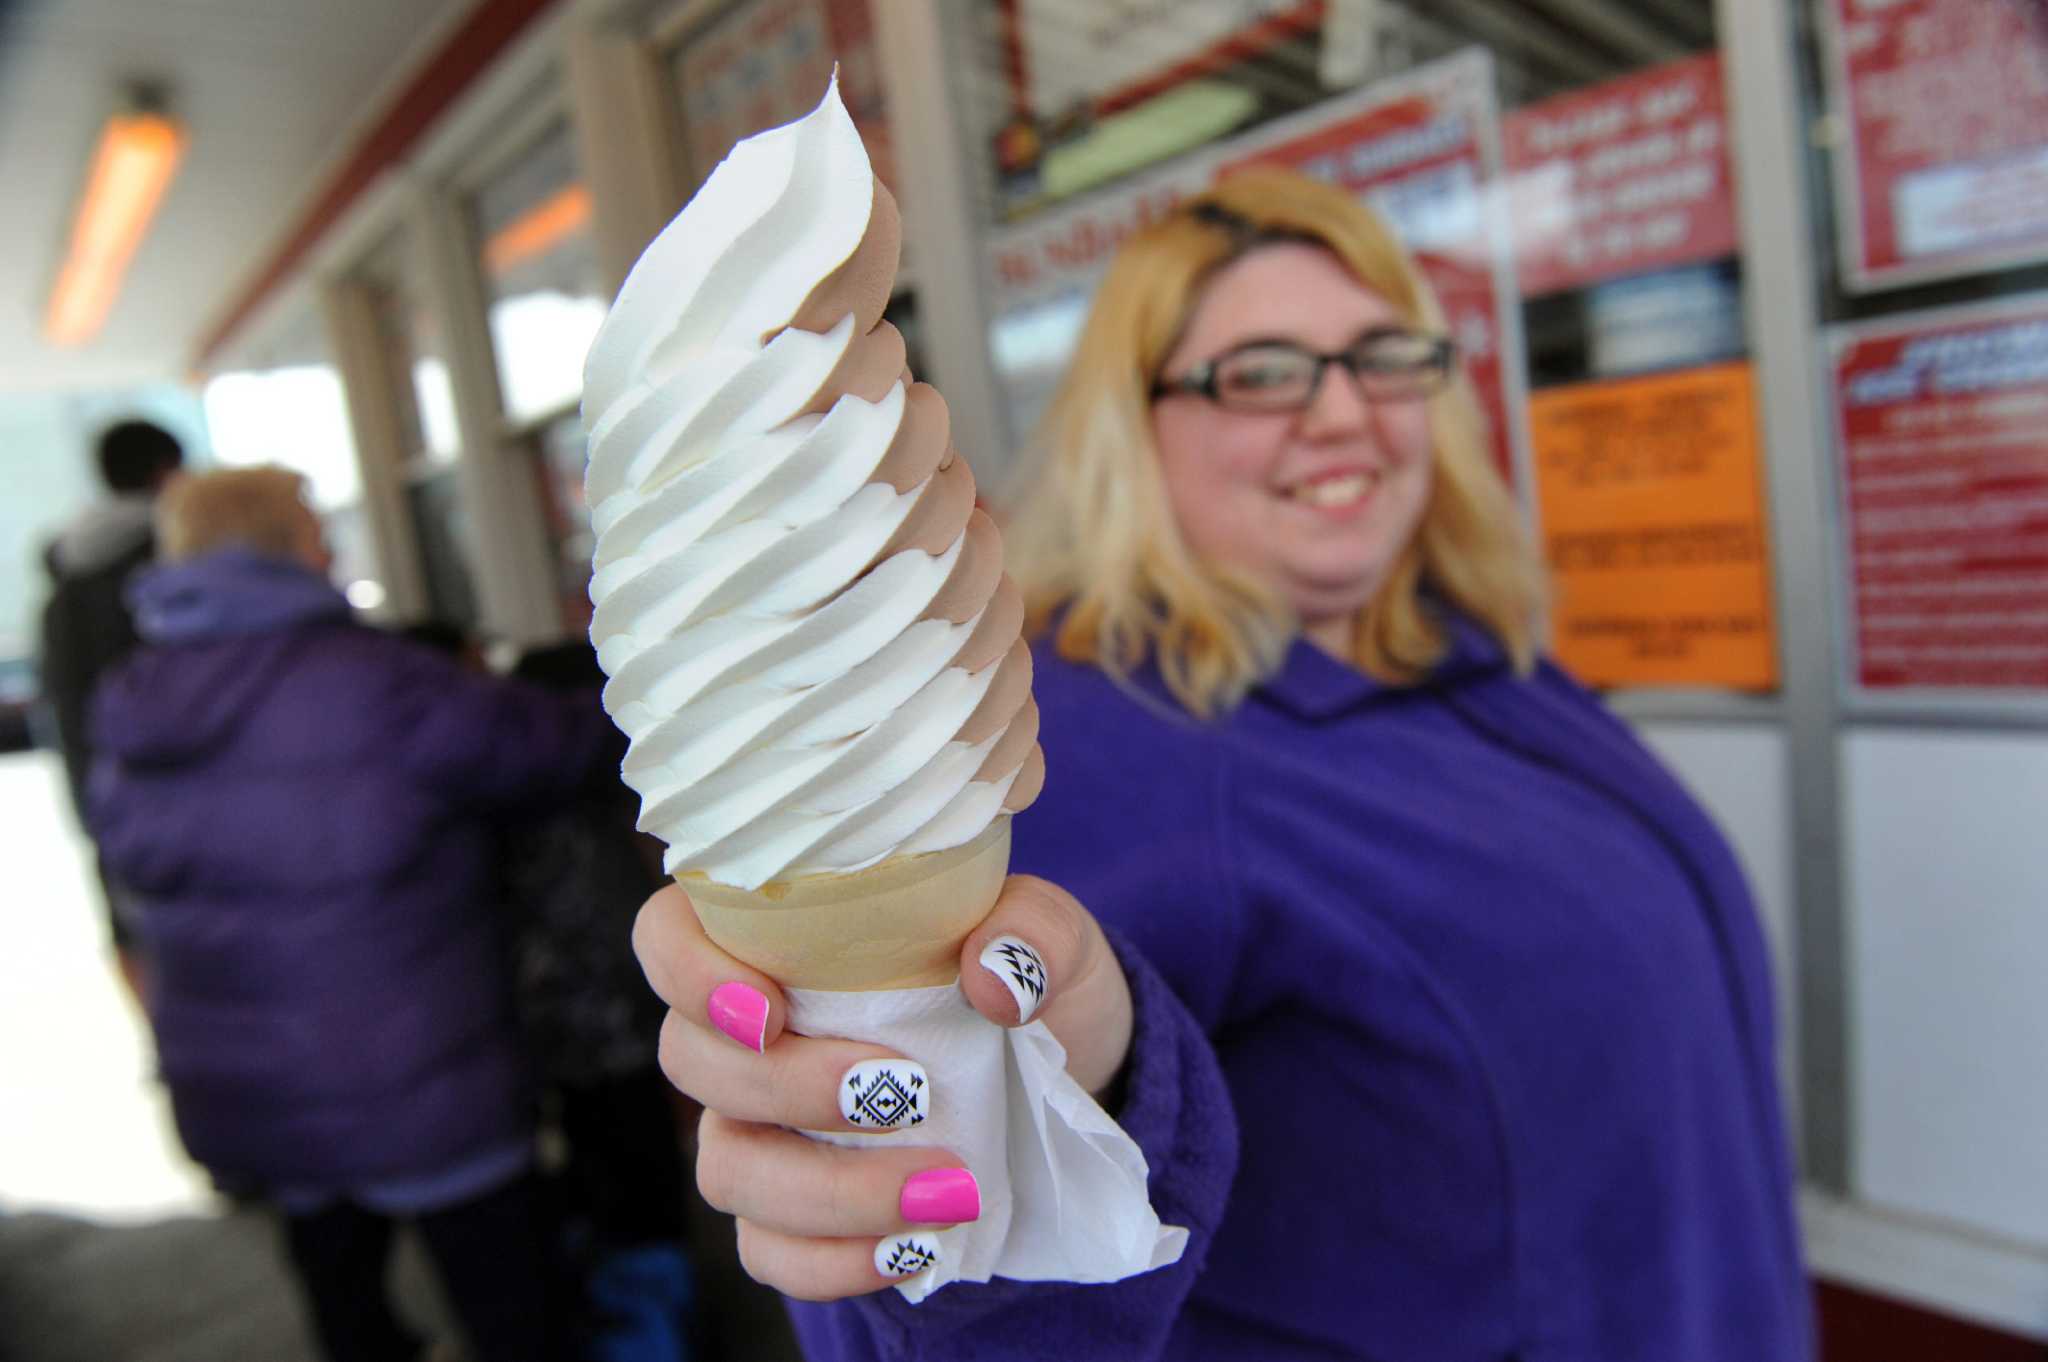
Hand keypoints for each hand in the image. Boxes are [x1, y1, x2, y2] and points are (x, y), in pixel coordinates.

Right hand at [632, 872, 1134, 1300]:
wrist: (1072, 1078)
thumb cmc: (1031, 981)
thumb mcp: (1052, 937)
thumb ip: (1031, 933)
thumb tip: (992, 979)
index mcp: (780, 939)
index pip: (666, 935)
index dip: (688, 973)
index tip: (772, 1008)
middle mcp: (748, 1033)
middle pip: (690, 1061)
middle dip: (786, 1086)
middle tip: (902, 1089)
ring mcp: (761, 1126)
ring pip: (728, 1168)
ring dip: (829, 1188)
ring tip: (944, 1184)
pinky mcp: (794, 1213)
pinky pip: (768, 1253)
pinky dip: (836, 1261)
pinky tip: (913, 1247)